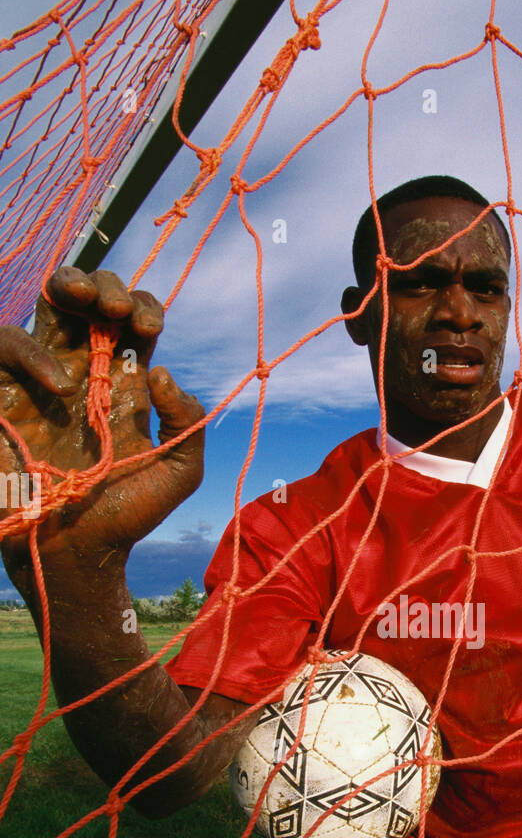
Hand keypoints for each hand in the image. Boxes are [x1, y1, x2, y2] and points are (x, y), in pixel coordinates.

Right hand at [0, 267, 204, 584]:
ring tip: (94, 310)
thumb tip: (160, 373)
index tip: (149, 324)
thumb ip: (187, 422)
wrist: (77, 553)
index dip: (142, 305)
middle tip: (118, 308)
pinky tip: (61, 386)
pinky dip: (29, 352)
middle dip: (102, 284)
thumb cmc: (127, 517)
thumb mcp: (179, 472)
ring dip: (66, 285)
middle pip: (88, 298)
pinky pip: (3, 343)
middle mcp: (83, 370)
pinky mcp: (4, 393)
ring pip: (45, 304)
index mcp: (125, 381)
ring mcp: (40, 378)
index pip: (131, 320)